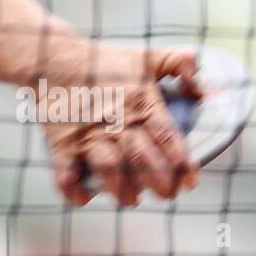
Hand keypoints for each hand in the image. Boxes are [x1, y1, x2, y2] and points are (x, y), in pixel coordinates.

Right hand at [41, 44, 200, 206]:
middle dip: (158, 182)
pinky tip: (84, 197)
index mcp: (140, 103)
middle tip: (166, 193)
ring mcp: (87, 133)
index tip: (190, 181)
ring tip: (131, 197)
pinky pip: (66, 171)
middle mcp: (115, 121)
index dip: (182, 163)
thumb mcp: (146, 57)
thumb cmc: (104, 62)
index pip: (167, 137)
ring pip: (108, 169)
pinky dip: (73, 189)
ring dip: (121, 189)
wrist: (54, 59)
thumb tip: (201, 90)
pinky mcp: (62, 141)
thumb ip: (179, 65)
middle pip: (142, 159)